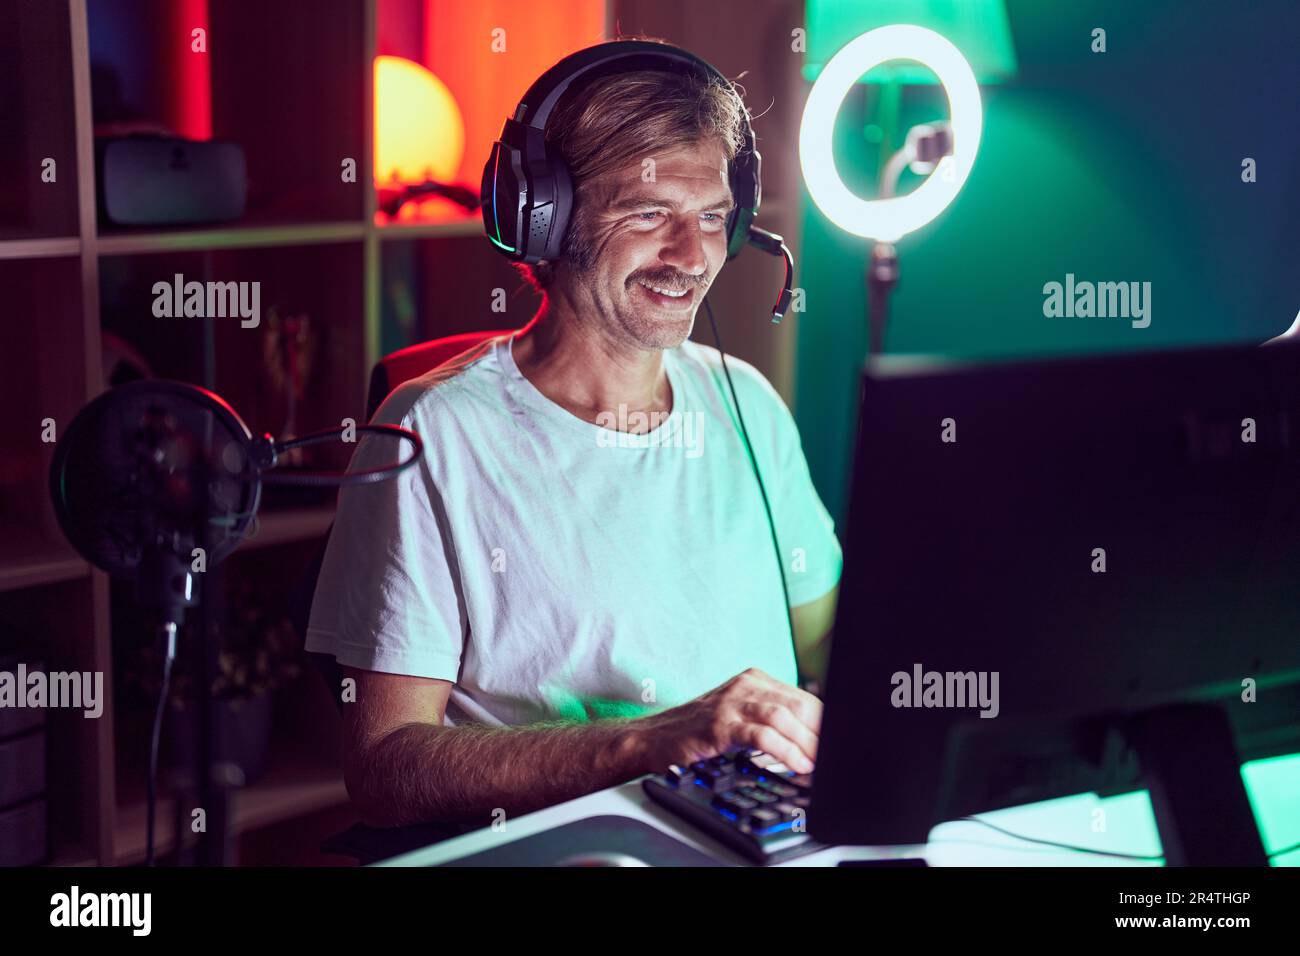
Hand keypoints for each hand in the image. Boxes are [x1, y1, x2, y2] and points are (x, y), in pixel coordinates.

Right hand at [630, 668, 820, 773]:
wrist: (654, 738)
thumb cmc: (699, 731)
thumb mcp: (739, 715)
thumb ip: (772, 720)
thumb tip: (813, 741)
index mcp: (755, 679)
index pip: (803, 697)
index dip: (825, 722)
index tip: (841, 743)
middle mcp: (745, 685)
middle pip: (798, 704)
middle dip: (820, 733)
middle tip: (835, 756)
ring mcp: (731, 702)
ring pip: (782, 716)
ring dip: (806, 743)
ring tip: (818, 763)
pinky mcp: (719, 724)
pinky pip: (761, 734)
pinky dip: (785, 750)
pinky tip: (796, 763)